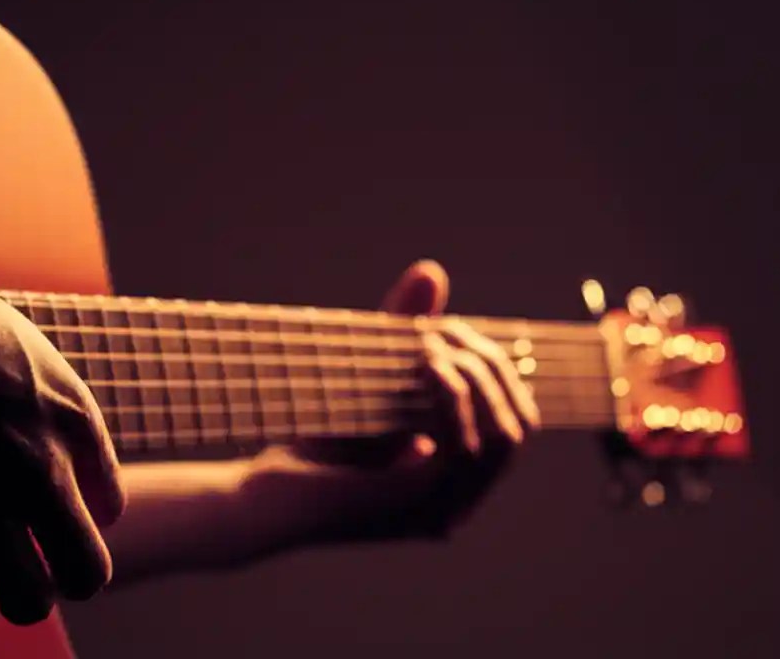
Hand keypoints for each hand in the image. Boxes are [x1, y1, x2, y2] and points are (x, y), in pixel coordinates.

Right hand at [0, 241, 124, 625]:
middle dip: (65, 576)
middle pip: (87, 573)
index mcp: (72, 415)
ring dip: (16, 596)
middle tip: (37, 562)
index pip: (111, 505)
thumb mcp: (24, 349)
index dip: (83, 515)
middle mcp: (41, 464)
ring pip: (29, 600)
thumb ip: (52, 411)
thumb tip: (61, 466)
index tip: (46, 506)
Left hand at [246, 259, 538, 542]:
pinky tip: (424, 364)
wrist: (260, 490)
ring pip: (505, 438)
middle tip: (444, 329)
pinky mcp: (417, 504)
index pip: (515, 422)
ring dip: (477, 379)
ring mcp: (442, 509)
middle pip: (519, 428)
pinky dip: (454, 397)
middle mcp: (458, 502)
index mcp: (456, 480)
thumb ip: (403, 331)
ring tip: (430, 344)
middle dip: (492, 368)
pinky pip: (466, 450)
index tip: (452, 328)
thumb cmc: (309, 438)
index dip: (497, 370)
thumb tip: (431, 269)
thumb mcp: (369, 380)